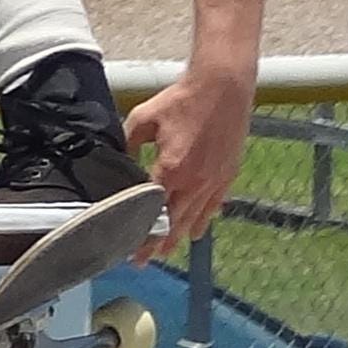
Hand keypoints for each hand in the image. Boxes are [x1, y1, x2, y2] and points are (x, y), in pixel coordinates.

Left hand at [126, 70, 252, 246]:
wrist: (223, 86)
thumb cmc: (182, 99)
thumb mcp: (143, 118)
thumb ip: (128, 145)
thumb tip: (119, 165)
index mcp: (171, 169)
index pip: (151, 211)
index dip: (141, 233)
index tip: (130, 249)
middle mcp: (195, 182)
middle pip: (174, 223)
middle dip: (158, 244)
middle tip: (144, 261)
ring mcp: (214, 181)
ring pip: (195, 219)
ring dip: (180, 237)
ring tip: (166, 251)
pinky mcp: (228, 175)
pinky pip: (214, 206)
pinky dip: (203, 220)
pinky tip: (195, 229)